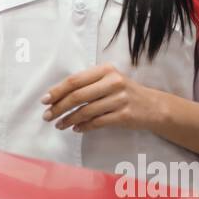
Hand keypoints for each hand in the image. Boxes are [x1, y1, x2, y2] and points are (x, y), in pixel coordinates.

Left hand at [41, 64, 165, 132]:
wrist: (153, 106)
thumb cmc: (124, 92)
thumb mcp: (109, 80)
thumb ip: (87, 84)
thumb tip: (57, 96)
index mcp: (106, 70)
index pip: (75, 80)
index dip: (57, 91)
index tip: (45, 100)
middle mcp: (113, 82)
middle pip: (77, 96)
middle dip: (58, 107)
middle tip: (47, 116)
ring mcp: (119, 99)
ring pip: (85, 111)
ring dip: (68, 119)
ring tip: (59, 124)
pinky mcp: (124, 115)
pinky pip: (97, 122)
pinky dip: (83, 126)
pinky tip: (75, 128)